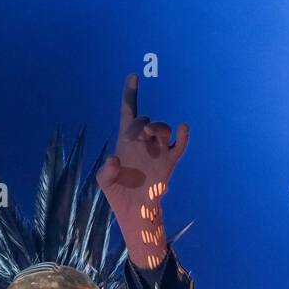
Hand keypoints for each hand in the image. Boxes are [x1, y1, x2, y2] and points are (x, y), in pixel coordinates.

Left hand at [96, 72, 188, 268]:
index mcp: (125, 140)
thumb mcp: (104, 182)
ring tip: (152, 137)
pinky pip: (180, 144)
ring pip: (163, 128)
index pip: (128, 110)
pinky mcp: (169, 161)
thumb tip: (116, 159)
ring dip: (159, 128)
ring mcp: (157, 150)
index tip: (133, 76)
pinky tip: (183, 129)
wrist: (135, 212)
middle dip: (142, 123)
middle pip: (146, 119)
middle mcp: (143, 142)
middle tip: (138, 135)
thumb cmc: (118, 194)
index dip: (130, 93)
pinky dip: (184, 136)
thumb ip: (105, 171)